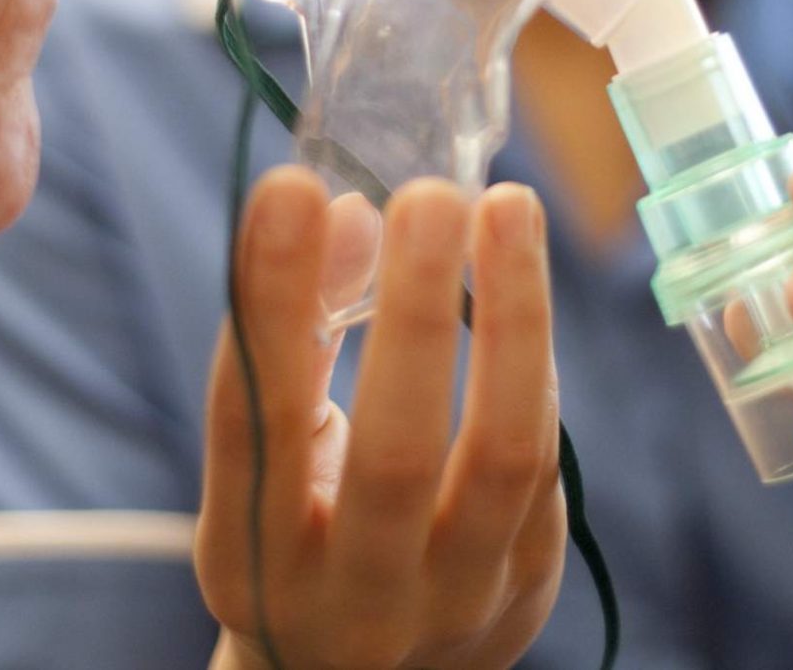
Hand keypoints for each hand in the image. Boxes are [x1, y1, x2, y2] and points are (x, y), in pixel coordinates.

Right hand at [197, 168, 565, 669]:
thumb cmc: (300, 535)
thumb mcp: (267, 462)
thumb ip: (295, 344)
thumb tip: (346, 210)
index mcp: (253, 559)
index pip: (256, 424)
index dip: (272, 305)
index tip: (293, 191)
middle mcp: (353, 596)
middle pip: (397, 455)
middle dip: (416, 314)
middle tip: (428, 195)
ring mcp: (453, 601)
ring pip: (503, 457)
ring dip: (513, 319)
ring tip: (507, 206)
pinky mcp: (527, 584)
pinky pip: (540, 461)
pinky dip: (528, 359)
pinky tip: (520, 276)